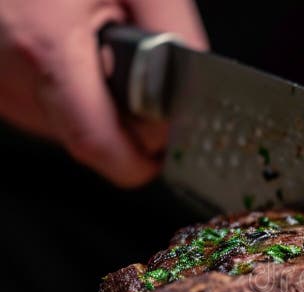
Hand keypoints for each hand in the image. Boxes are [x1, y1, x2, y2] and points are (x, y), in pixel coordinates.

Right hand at [0, 0, 206, 186]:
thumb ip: (174, 34)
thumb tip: (197, 92)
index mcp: (44, 49)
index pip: (100, 146)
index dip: (141, 158)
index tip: (168, 150)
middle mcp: (9, 77)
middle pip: (89, 141)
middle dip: (127, 124)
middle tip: (139, 79)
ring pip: (67, 128)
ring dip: (99, 106)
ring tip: (100, 51)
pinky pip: (43, 109)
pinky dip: (72, 93)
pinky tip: (75, 51)